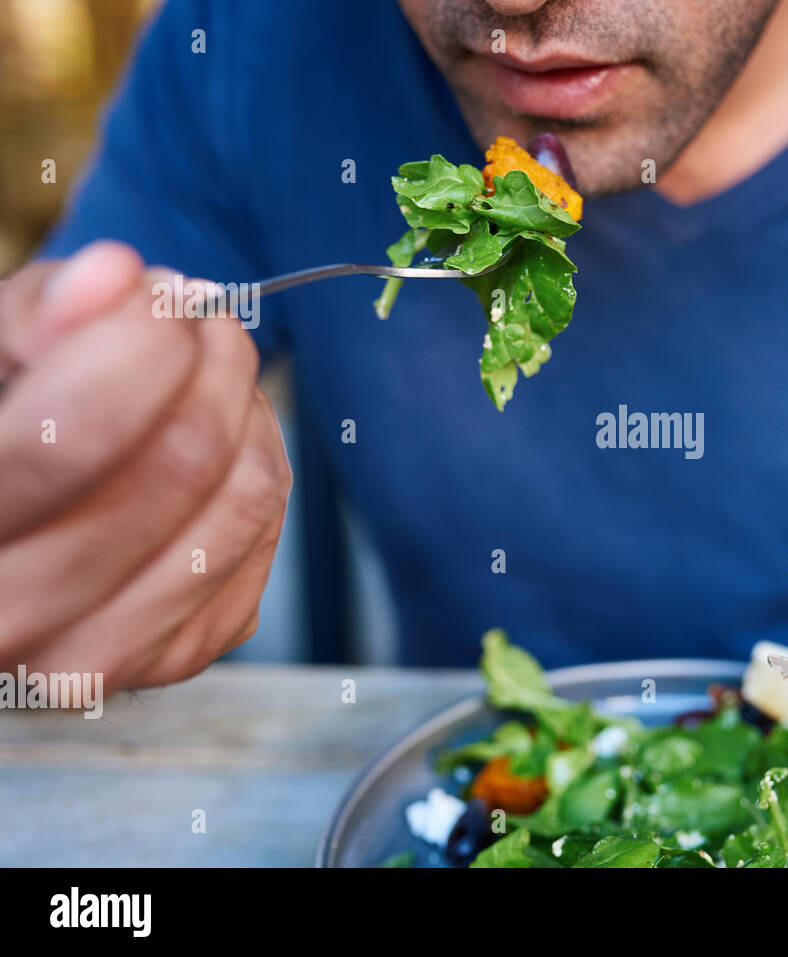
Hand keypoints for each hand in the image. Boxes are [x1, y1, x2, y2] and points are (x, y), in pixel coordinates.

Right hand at [0, 241, 290, 693]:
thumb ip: (39, 312)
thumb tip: (116, 278)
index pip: (70, 439)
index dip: (141, 345)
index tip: (162, 298)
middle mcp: (8, 623)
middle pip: (181, 467)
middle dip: (213, 364)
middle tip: (207, 321)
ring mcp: (94, 658)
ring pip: (242, 505)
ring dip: (250, 415)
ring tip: (217, 374)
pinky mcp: (171, 660)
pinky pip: (264, 543)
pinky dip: (260, 473)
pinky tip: (223, 446)